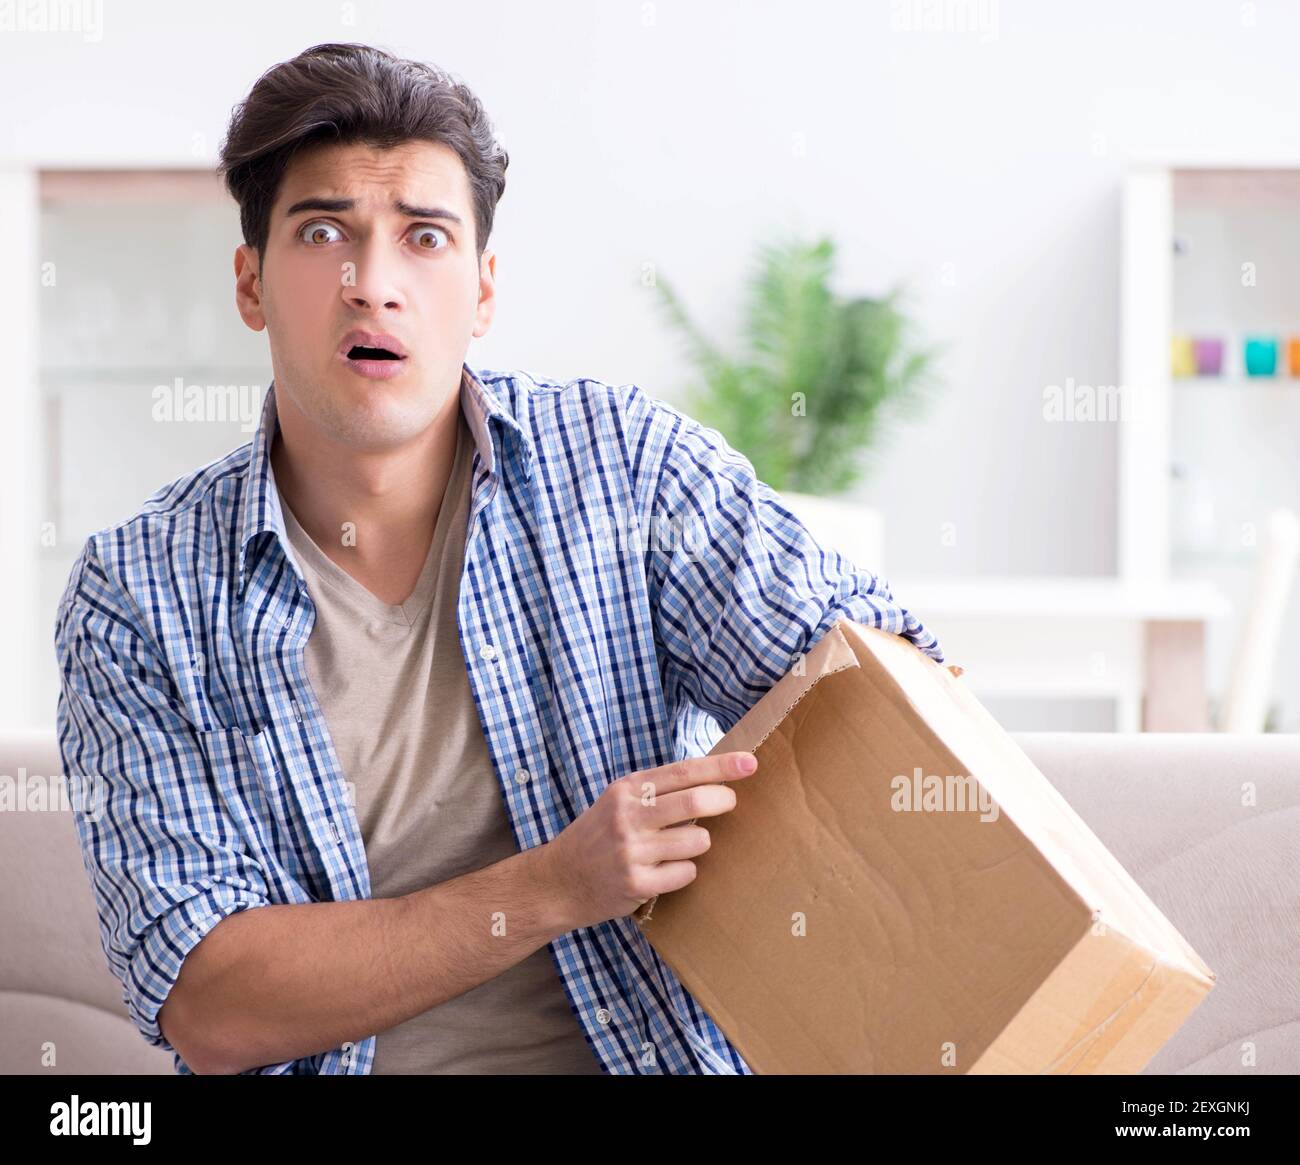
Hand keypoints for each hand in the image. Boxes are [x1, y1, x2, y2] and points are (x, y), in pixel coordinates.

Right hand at [537, 751, 758, 930]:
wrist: (558, 881)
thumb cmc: (598, 836)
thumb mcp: (618, 800)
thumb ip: (657, 790)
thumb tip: (712, 778)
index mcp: (626, 790)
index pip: (683, 772)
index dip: (720, 766)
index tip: (749, 763)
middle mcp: (627, 816)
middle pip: (695, 801)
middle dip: (723, 799)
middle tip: (729, 801)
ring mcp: (631, 852)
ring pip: (697, 840)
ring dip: (699, 842)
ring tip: (679, 846)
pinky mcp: (636, 884)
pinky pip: (686, 873)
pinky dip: (683, 872)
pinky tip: (664, 872)